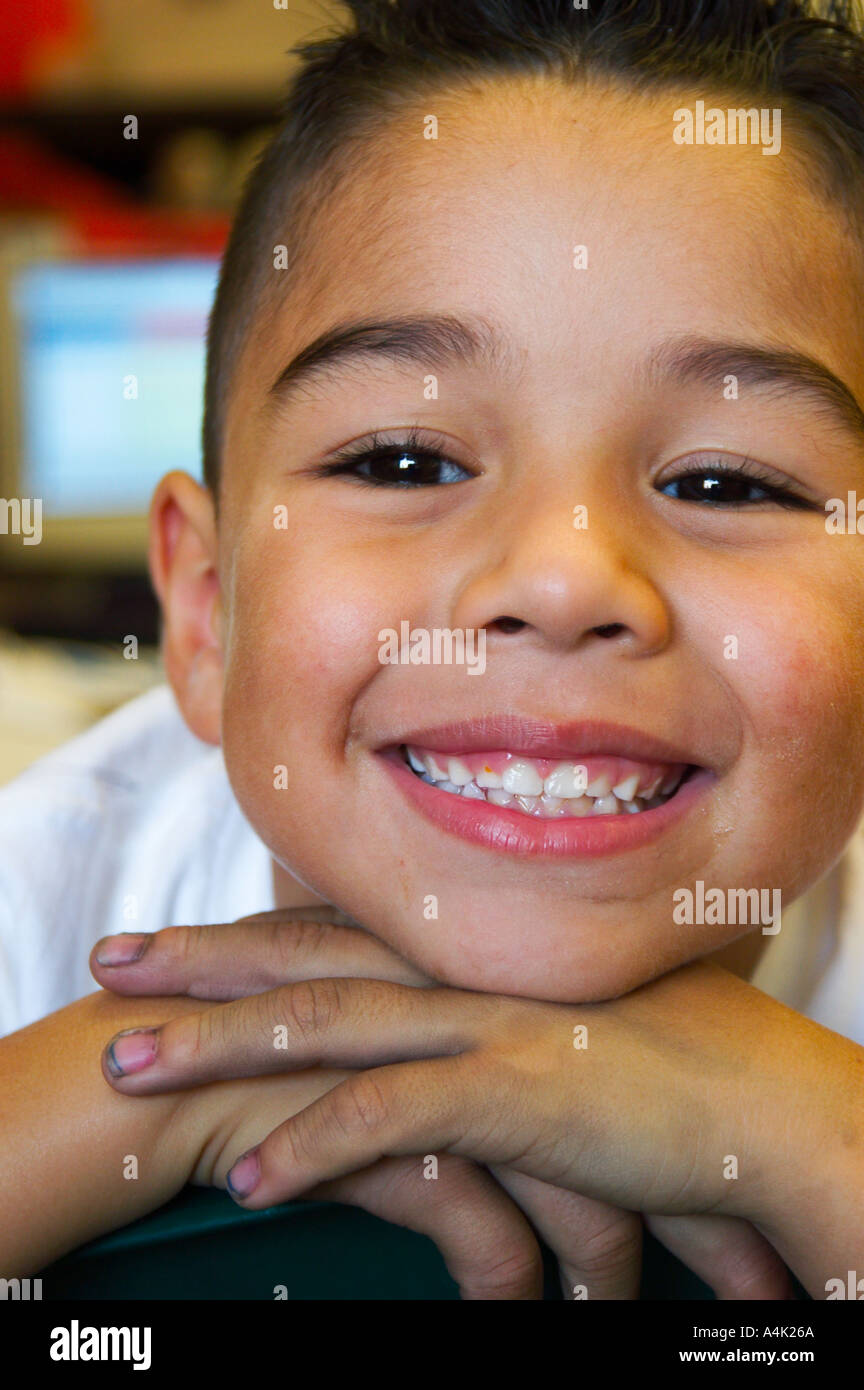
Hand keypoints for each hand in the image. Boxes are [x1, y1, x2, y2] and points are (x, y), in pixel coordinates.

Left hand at [92, 914, 798, 1297]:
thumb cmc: (659, 1062)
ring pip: (327, 1025)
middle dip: (197, 964)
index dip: (240, 933)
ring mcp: (489, 1023)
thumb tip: (418, 1040)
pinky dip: (318, 1145)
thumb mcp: (547, 1024)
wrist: (761, 1095)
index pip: (330, 930)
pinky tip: (252, 1179)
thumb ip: (476, 1021)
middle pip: (306, 959)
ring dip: (220, 1049)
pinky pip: (396, 1118)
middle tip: (104, 967)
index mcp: (468, 949)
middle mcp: (466, 971)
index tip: (161, 941)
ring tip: (130, 1072)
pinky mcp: (522, 1089)